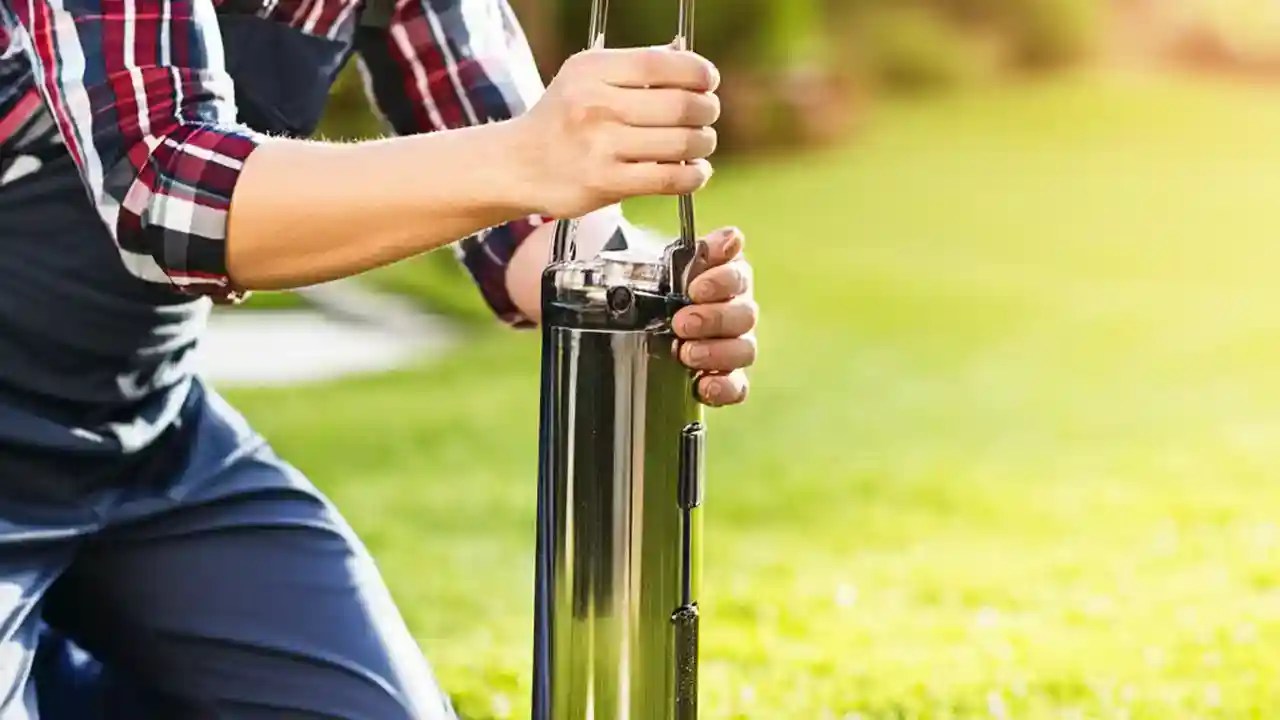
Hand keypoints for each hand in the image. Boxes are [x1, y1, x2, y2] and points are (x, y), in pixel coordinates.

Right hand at [513, 46, 720, 218]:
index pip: (660, 64)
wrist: (519, 164)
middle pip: (680, 105)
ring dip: (703, 143)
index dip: (697, 71)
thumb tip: (687, 58)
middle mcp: (595, 105)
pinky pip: (669, 178)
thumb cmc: (563, 119)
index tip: (709, 81)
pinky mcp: (605, 183)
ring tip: (701, 143)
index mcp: (592, 71)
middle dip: (706, 110)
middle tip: (707, 115)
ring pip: (681, 143)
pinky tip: (695, 170)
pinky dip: (694, 175)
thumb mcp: (585, 78)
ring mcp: (600, 146)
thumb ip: (634, 67)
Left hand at [672, 228, 756, 406]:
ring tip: (686, 354)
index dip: (722, 282)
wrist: (637, 316)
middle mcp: (736, 310)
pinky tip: (703, 386)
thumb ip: (699, 247)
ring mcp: (733, 344)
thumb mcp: (666, 260)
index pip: (739, 275)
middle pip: (745, 315)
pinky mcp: (725, 376)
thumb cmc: (656, 286)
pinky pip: (738, 386)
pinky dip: (724, 388)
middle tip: (682, 323)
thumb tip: (732, 238)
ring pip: (745, 350)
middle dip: (713, 319)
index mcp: (726, 278)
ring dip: (717, 352)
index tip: (696, 288)